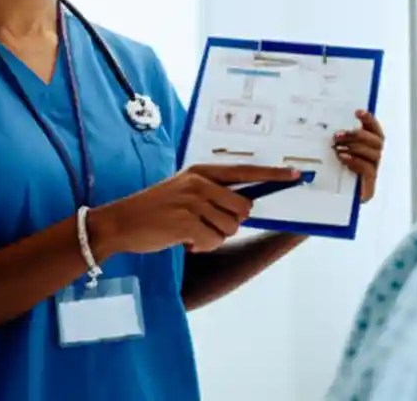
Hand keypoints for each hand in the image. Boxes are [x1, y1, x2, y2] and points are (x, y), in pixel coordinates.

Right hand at [89, 164, 300, 255]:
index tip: (296, 175)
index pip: (246, 171)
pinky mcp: (186, 221)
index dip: (273, 174)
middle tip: (204, 225)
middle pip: (243, 208)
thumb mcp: (184, 191)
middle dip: (230, 223)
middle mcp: (200, 182)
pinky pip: (212, 241)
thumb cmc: (155, 209)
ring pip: (229, 228)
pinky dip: (201, 246)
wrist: (120, 222)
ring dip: (213, 237)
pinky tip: (183, 240)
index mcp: (201, 171)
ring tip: (189, 232)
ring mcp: (193, 201)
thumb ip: (212, 193)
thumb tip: (246, 207)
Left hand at [334, 110, 384, 202]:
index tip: (358, 112)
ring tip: (337, 147)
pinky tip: (344, 158)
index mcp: (366, 148)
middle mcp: (373, 159)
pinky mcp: (369, 186)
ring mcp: (372, 172)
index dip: (369, 120)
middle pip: (376, 141)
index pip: (374, 131)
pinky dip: (356, 161)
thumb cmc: (328, 175)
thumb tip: (329, 124)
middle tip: (338, 135)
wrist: (327, 202)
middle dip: (358, 135)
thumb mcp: (329, 155)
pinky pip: (368, 170)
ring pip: (374, 153)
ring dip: (356, 147)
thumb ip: (334, 141)